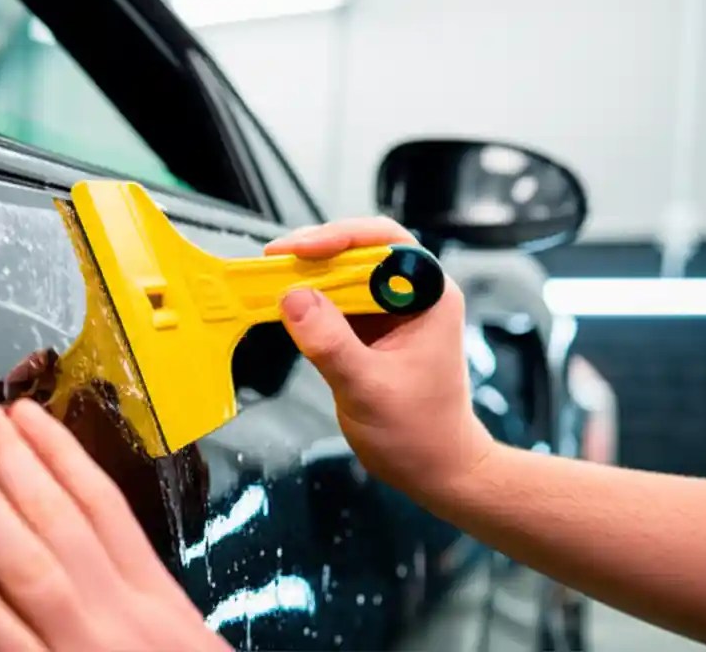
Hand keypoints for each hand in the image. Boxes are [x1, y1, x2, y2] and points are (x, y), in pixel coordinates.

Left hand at [0, 376, 227, 650]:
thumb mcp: (181, 644)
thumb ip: (139, 600)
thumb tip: (92, 545)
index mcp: (157, 604)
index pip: (103, 509)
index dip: (58, 454)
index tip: (23, 410)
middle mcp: (125, 619)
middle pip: (57, 517)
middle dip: (3, 451)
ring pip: (28, 562)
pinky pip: (8, 646)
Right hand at [265, 218, 494, 496]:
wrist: (435, 469)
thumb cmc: (418, 433)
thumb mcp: (368, 388)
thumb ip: (330, 343)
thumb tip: (292, 298)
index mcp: (429, 296)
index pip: (386, 242)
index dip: (342, 236)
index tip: (300, 250)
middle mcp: (412, 295)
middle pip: (361, 250)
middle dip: (316, 251)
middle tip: (273, 260)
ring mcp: (390, 312)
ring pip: (345, 274)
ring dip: (308, 274)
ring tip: (270, 278)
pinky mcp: (370, 331)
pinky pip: (336, 302)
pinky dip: (309, 300)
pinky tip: (282, 304)